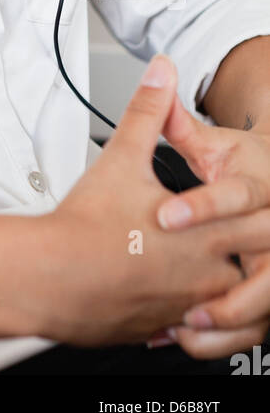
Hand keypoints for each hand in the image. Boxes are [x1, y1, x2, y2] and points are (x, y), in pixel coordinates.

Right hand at [39, 54, 264, 346]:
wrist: (54, 278)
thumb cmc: (87, 225)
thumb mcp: (122, 156)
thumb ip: (149, 112)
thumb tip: (163, 73)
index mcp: (204, 232)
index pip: (259, 221)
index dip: (262, 209)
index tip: (261, 202)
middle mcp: (203, 274)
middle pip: (257, 270)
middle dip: (256, 253)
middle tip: (250, 239)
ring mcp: (184, 306)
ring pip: (229, 306)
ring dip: (229, 291)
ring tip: (218, 274)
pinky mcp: (160, 326)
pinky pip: (191, 330)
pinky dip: (193, 318)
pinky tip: (182, 308)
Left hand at [152, 86, 269, 358]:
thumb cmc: (245, 167)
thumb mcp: (211, 142)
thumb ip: (176, 118)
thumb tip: (155, 74)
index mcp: (256, 185)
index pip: (236, 196)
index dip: (201, 206)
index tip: (164, 216)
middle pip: (259, 259)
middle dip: (215, 275)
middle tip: (174, 287)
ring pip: (263, 301)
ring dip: (227, 315)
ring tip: (184, 322)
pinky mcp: (264, 291)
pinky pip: (255, 324)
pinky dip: (224, 338)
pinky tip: (186, 336)